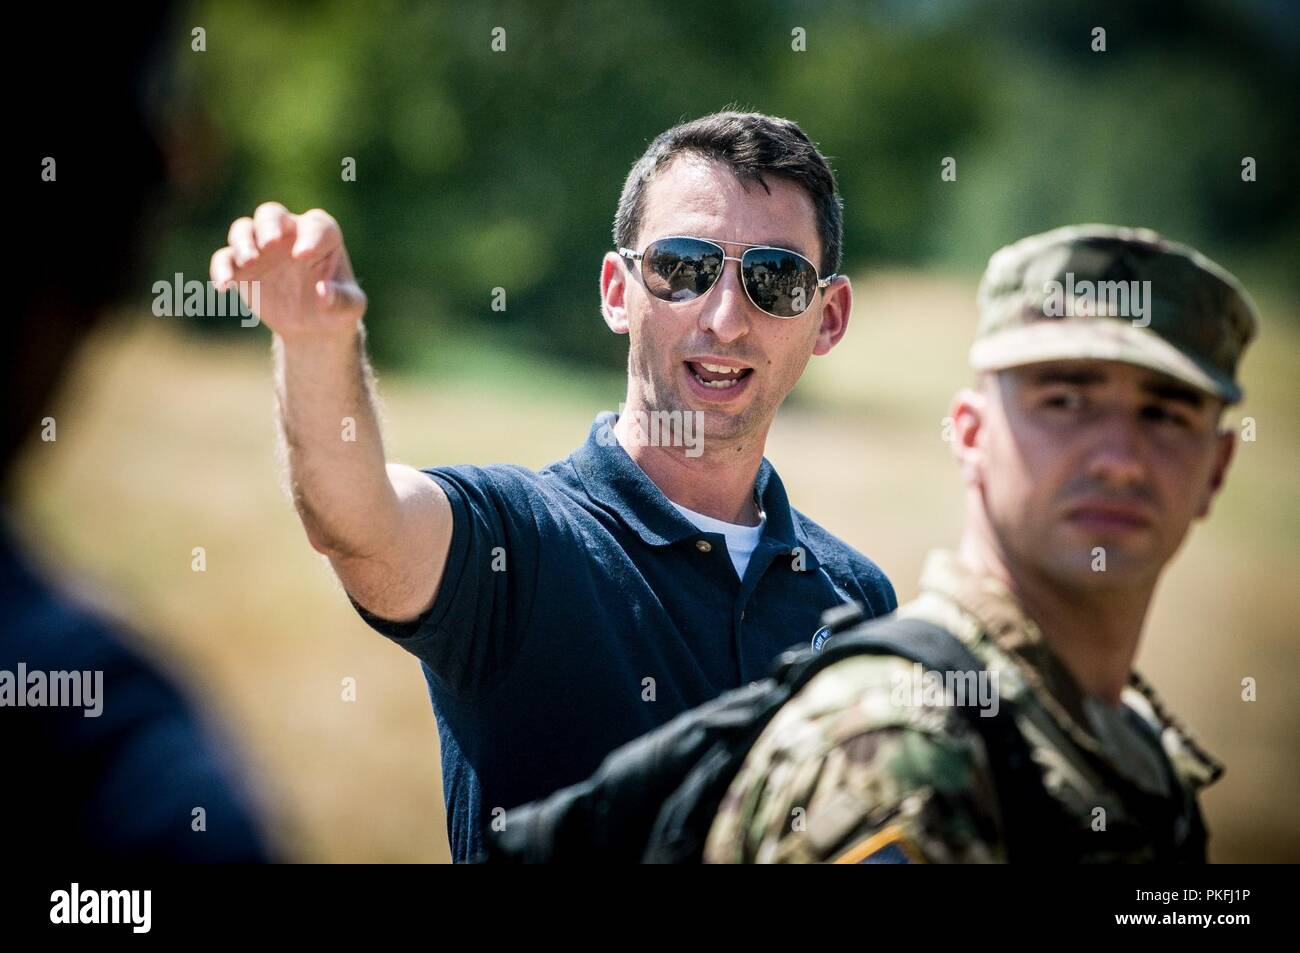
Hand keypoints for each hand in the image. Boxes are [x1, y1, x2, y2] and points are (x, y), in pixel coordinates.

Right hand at [211, 203, 365, 341]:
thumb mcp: (349, 307)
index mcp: (321, 236)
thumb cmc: (337, 307)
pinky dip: (221, 268)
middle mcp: (289, 234)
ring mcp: (262, 247)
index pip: (316, 226)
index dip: (310, 237)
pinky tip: (224, 286)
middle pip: (271, 213)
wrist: (314, 324)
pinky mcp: (241, 266)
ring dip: (242, 243)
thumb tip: (323, 292)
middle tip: (269, 245)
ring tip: (249, 263)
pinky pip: (225, 258)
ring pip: (243, 229)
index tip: (303, 256)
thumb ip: (341, 300)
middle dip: (268, 226)